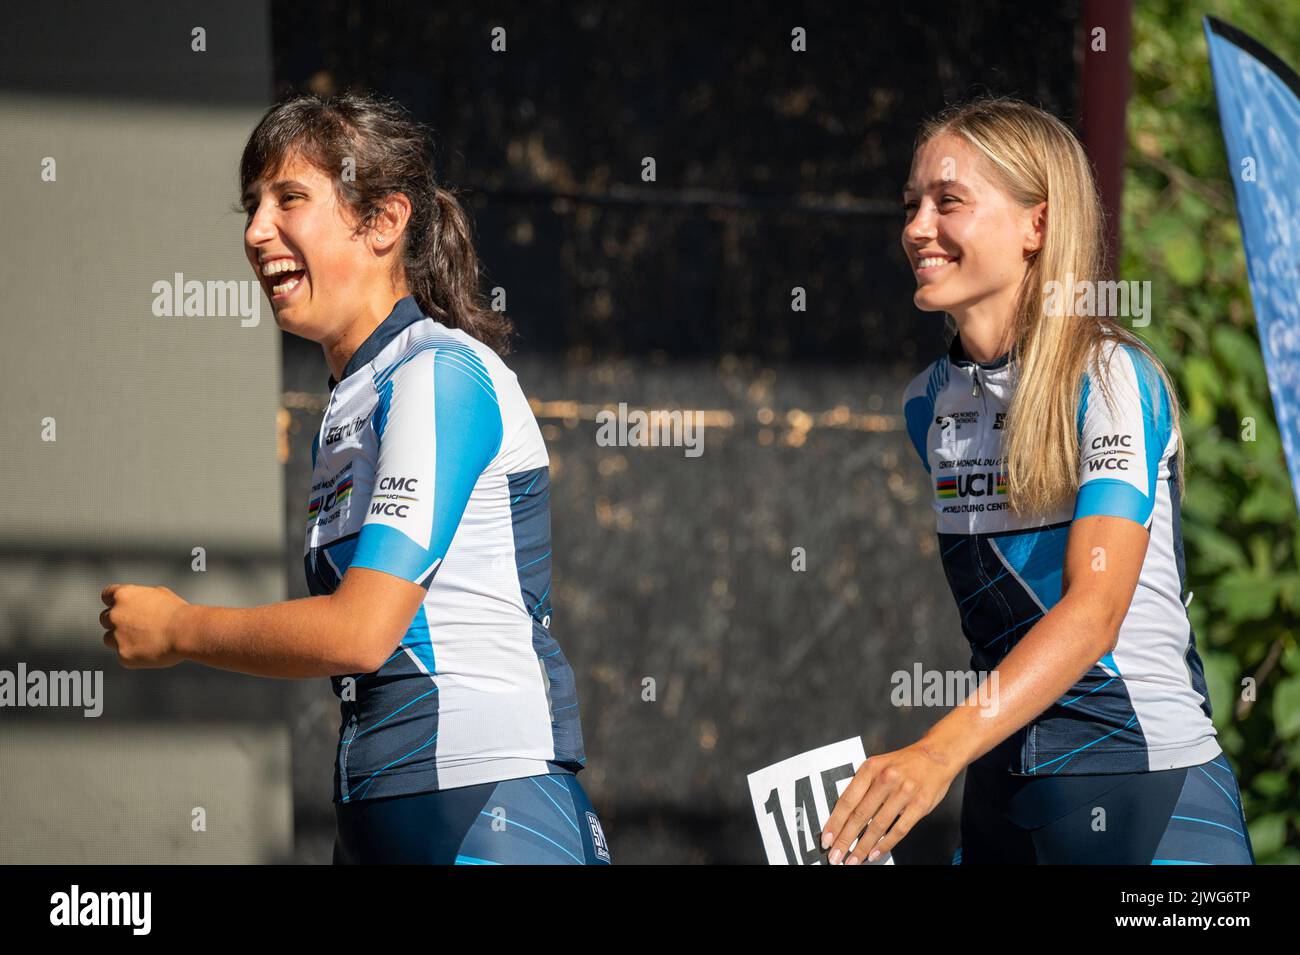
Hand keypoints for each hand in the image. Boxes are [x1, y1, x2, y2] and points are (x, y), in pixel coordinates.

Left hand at [100, 584, 187, 668]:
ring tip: (145, 640)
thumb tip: (141, 604)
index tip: (118, 607)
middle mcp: (115, 615)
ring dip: (122, 639)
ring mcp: (117, 636)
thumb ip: (142, 598)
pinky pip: (123, 655)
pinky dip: (133, 654)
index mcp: (124, 595)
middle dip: (117, 622)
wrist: (185, 632)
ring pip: (110, 639)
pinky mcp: (123, 655)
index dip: (113, 602)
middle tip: (136, 627)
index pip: (107, 595)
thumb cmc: (177, 613)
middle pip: (105, 618)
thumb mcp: (160, 594)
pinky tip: (150, 650)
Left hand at [821, 739, 959, 864]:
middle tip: (836, 855)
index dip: (835, 822)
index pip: (847, 800)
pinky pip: (898, 830)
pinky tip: (874, 853)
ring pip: (877, 825)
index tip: (827, 838)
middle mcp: (886, 779)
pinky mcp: (919, 805)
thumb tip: (843, 814)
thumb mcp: (878, 765)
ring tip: (854, 859)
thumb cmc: (905, 763)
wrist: (936, 755)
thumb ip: (862, 786)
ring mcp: (903, 792)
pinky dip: (885, 844)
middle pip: (859, 815)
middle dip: (845, 839)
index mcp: (871, 768)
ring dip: (863, 847)